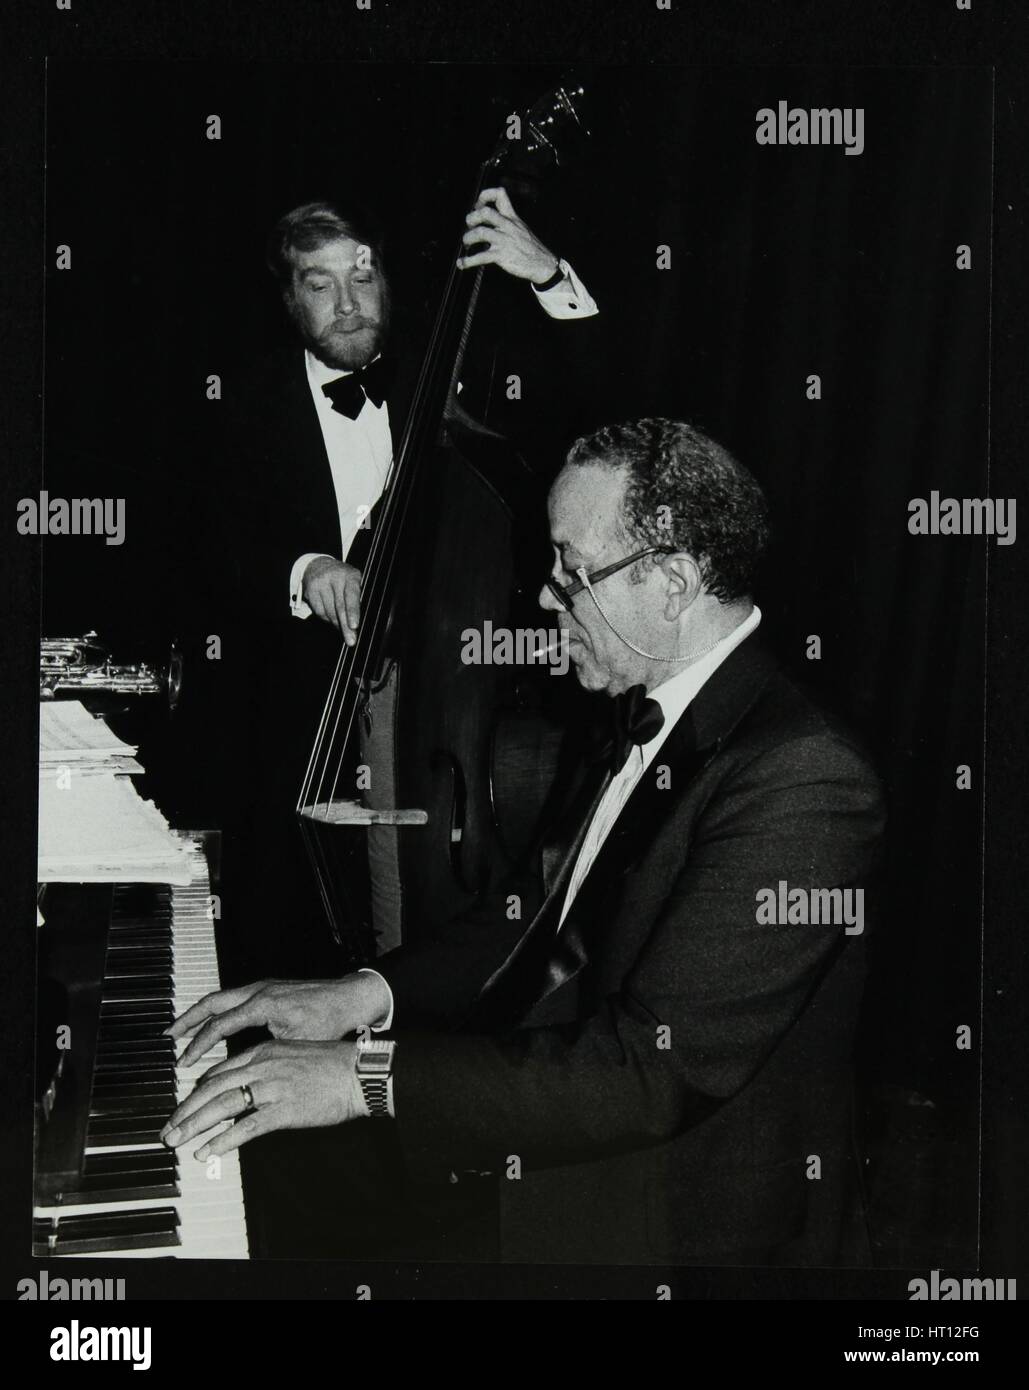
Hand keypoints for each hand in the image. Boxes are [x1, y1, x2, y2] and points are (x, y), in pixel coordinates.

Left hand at [161, 1039, 364, 1158]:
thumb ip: (268, 1066)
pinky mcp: (283, 1110)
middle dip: (184, 1111)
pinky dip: (222, 1140)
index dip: (196, 1092)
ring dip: (194, 1125)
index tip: (184, 1107)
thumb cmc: (332, 1065)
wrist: (359, 1072)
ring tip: (176, 1141)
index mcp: (263, 1052)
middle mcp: (262, 1066)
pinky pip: (245, 1127)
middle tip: (168, 1129)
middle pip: (211, 1088)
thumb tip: (249, 1084)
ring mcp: (272, 1088)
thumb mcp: (293, 1054)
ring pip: (221, 1106)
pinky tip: (207, 1151)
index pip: (218, 1072)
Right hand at [165, 974, 390, 1066]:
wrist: (352, 998)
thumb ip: (268, 1059)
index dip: (198, 1046)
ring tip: (182, 1029)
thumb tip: (245, 1083)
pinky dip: (219, 1010)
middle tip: (168, 1036)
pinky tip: (213, 1025)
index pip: (219, 1024)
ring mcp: (263, 987)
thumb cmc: (330, 1022)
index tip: (183, 1062)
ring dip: (201, 1013)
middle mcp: (259, 991)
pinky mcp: (269, 989)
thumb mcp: (296, 1045)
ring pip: (222, 997)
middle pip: (212, 1002)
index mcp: (262, 1003)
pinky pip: (235, 998)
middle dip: (187, 1020)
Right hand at [302, 556, 361, 642]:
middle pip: (340, 607)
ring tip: (343, 629)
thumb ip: (355, 599)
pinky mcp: (310, 591)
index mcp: (350, 575)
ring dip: (337, 624)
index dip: (353, 611)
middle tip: (351, 640)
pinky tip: (332, 618)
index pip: (351, 595)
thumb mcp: (352, 582)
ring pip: (329, 612)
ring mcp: (320, 584)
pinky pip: (320, 612)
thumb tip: (355, 625)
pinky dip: (327, 619)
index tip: (354, 626)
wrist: (318, 565)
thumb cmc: (341, 578)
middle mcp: (334, 578)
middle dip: (345, 626)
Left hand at [458, 186, 559, 283]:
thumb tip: (490, 223)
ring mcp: (504, 240)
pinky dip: (468, 261)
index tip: (478, 205)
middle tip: (469, 225)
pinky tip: (462, 263)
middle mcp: (507, 226)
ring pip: (480, 232)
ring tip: (466, 243)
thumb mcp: (521, 228)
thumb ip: (507, 222)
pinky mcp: (501, 256)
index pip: (500, 195)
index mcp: (512, 217)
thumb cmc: (532, 248)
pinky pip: (481, 257)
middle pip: (486, 212)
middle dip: (472, 217)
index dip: (485, 196)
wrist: (543, 264)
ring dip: (468, 238)